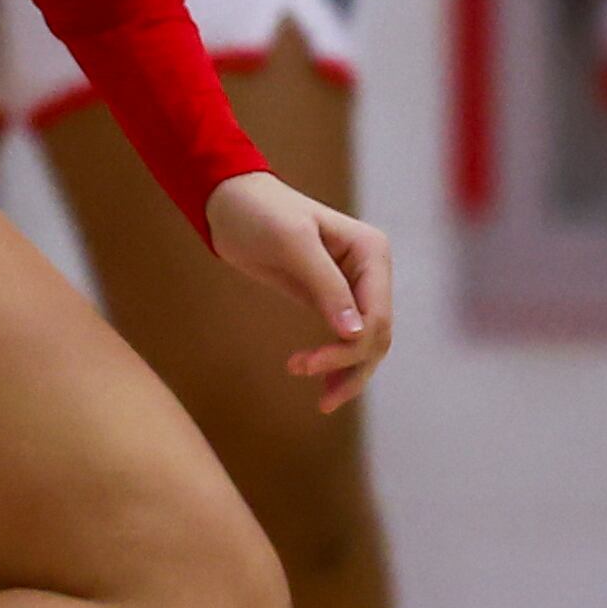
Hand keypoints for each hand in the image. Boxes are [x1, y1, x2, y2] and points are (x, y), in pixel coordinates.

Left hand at [206, 169, 392, 412]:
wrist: (229, 204)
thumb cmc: (259, 213)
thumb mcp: (292, 243)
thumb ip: (325, 286)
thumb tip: (355, 333)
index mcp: (371, 252)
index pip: (377, 314)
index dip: (351, 347)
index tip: (310, 365)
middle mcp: (370, 271)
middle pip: (377, 335)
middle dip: (350, 366)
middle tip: (318, 396)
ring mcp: (353, 286)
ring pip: (366, 343)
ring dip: (349, 373)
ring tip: (323, 402)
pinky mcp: (330, 300)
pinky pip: (345, 339)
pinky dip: (338, 363)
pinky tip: (322, 385)